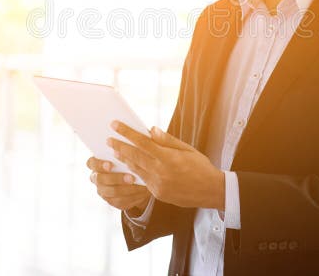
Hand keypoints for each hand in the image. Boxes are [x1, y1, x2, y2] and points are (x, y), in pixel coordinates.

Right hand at [86, 156, 150, 211]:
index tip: (110, 165)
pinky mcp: (112, 201)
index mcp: (96, 163)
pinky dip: (131, 196)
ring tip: (137, 184)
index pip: (91, 163)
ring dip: (125, 188)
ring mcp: (103, 191)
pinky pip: (120, 201)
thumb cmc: (129, 159)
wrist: (136, 178)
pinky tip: (141, 191)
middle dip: (116, 178)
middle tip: (131, 177)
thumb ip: (124, 150)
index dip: (99, 165)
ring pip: (111, 191)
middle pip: (100, 179)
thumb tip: (129, 144)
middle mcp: (97, 178)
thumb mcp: (126, 153)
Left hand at [107, 121, 224, 210]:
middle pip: (134, 156)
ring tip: (115, 151)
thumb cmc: (201, 167)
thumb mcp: (187, 149)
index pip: (142, 142)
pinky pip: (142, 180)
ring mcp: (158, 185)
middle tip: (108, 140)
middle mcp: (161, 172)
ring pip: (135, 169)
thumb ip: (167, 140)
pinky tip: (129, 165)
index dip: (127, 133)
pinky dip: (135, 171)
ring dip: (124, 160)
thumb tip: (151, 130)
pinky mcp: (157, 194)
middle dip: (120, 146)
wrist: (210, 191)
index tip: (115, 125)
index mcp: (168, 158)